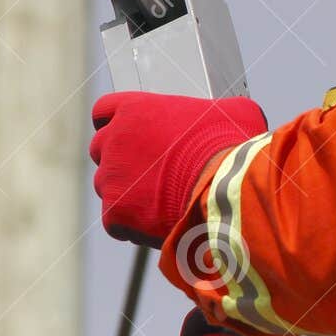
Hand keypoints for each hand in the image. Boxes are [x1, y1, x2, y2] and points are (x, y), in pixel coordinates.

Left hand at [89, 92, 266, 246]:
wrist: (225, 191)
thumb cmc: (232, 147)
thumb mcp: (234, 112)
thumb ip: (215, 111)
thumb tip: (229, 117)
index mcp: (135, 109)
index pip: (104, 111)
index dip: (116, 123)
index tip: (128, 134)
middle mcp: (114, 139)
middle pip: (101, 149)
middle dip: (120, 160)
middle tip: (148, 172)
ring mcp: (110, 178)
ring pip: (107, 186)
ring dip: (127, 193)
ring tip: (159, 202)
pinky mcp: (114, 213)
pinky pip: (115, 220)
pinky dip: (132, 225)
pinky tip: (157, 225)